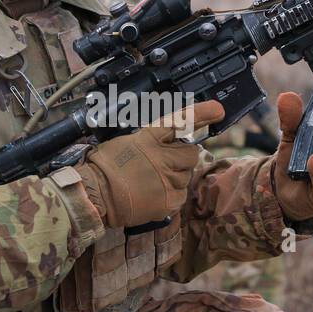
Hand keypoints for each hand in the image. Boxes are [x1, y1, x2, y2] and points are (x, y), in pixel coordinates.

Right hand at [78, 100, 224, 228]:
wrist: (95, 194)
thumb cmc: (104, 166)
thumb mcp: (126, 141)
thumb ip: (149, 139)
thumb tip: (166, 140)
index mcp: (149, 138)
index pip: (180, 121)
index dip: (201, 114)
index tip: (217, 110)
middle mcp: (162, 158)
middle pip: (191, 153)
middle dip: (182, 157)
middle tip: (165, 163)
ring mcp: (167, 180)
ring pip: (186, 176)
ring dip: (174, 178)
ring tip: (151, 181)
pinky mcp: (168, 201)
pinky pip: (180, 196)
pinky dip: (170, 196)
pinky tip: (152, 195)